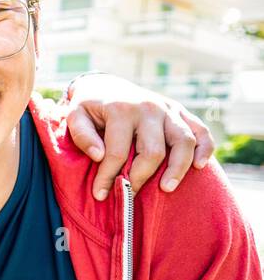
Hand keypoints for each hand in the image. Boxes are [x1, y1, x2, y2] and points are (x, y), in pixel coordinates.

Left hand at [63, 74, 214, 199]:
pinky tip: (199, 166)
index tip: (100, 194)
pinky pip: (201, 130)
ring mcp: (168, 109)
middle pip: (153, 151)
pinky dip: (205, 148)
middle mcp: (149, 108)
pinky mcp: (180, 111)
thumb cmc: (89, 107)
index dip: (109, 176)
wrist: (105, 85)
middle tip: (130, 192)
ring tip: (166, 188)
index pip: (117, 152)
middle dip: (141, 176)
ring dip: (178, 168)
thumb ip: (81, 135)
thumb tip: (98, 156)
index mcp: (121, 110)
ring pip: (183, 141)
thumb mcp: (74, 115)